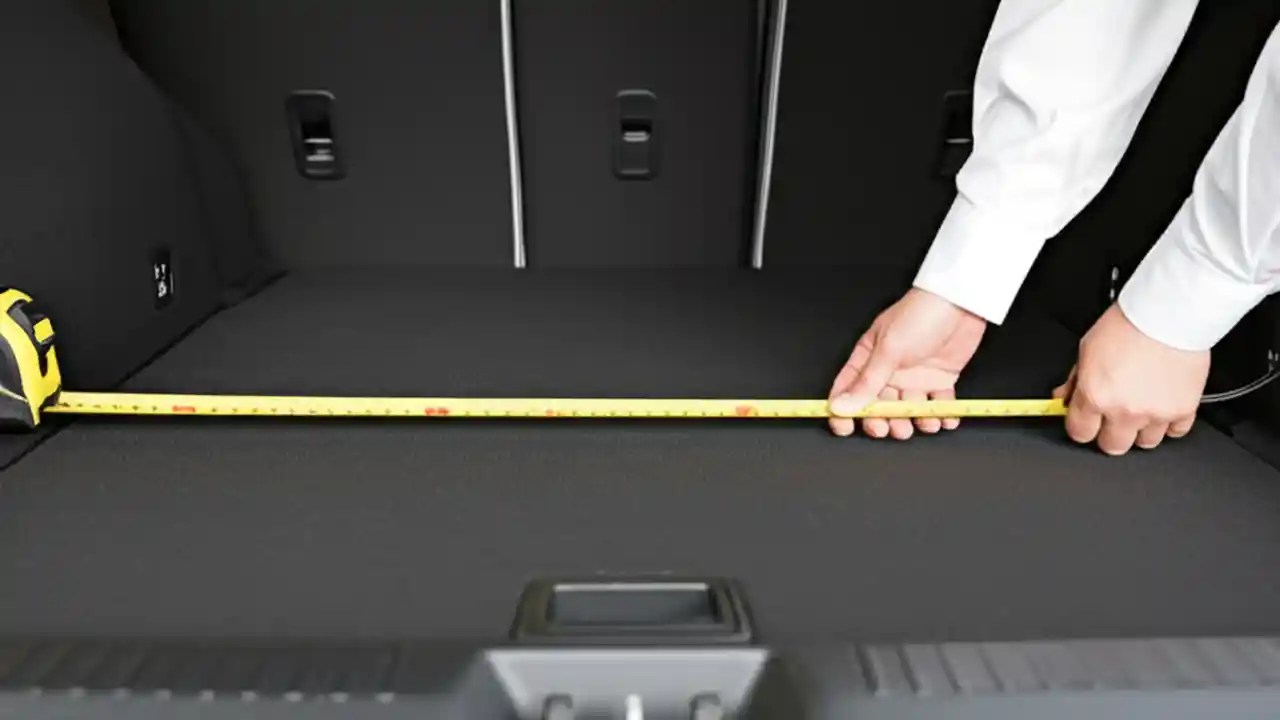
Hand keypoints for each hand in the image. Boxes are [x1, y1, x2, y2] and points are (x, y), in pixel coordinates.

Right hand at [828, 288, 986, 438]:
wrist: (961, 302)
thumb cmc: (920, 315)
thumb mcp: (888, 350)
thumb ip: (867, 383)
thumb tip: (840, 406)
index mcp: (869, 359)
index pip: (847, 390)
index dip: (843, 410)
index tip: (844, 428)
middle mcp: (889, 372)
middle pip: (878, 406)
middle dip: (883, 421)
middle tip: (889, 427)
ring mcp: (915, 378)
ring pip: (908, 410)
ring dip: (915, 420)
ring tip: (924, 421)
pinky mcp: (939, 380)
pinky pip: (938, 405)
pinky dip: (942, 415)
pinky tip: (945, 418)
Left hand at [1054, 304, 1209, 454]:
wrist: (1168, 313)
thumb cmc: (1128, 324)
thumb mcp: (1086, 349)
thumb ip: (1075, 380)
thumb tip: (1064, 398)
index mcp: (1095, 396)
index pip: (1080, 433)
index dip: (1081, 426)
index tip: (1086, 420)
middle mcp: (1124, 410)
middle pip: (1112, 446)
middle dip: (1110, 433)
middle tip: (1113, 415)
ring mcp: (1155, 413)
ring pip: (1145, 443)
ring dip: (1141, 429)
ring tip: (1141, 405)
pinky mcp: (1183, 410)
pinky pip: (1175, 432)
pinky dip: (1168, 423)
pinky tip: (1162, 404)